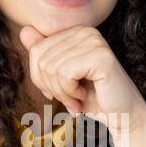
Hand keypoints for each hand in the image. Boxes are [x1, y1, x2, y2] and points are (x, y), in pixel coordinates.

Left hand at [17, 25, 145, 140]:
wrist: (121, 115)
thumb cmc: (91, 98)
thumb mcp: (60, 76)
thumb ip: (44, 54)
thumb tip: (24, 31)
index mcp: (76, 32)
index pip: (36, 49)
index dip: (40, 77)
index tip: (58, 91)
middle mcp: (86, 31)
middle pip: (42, 59)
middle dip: (51, 86)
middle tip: (70, 98)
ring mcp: (94, 42)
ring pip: (52, 68)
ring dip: (62, 92)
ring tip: (78, 98)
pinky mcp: (100, 56)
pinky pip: (65, 74)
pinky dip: (70, 92)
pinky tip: (84, 96)